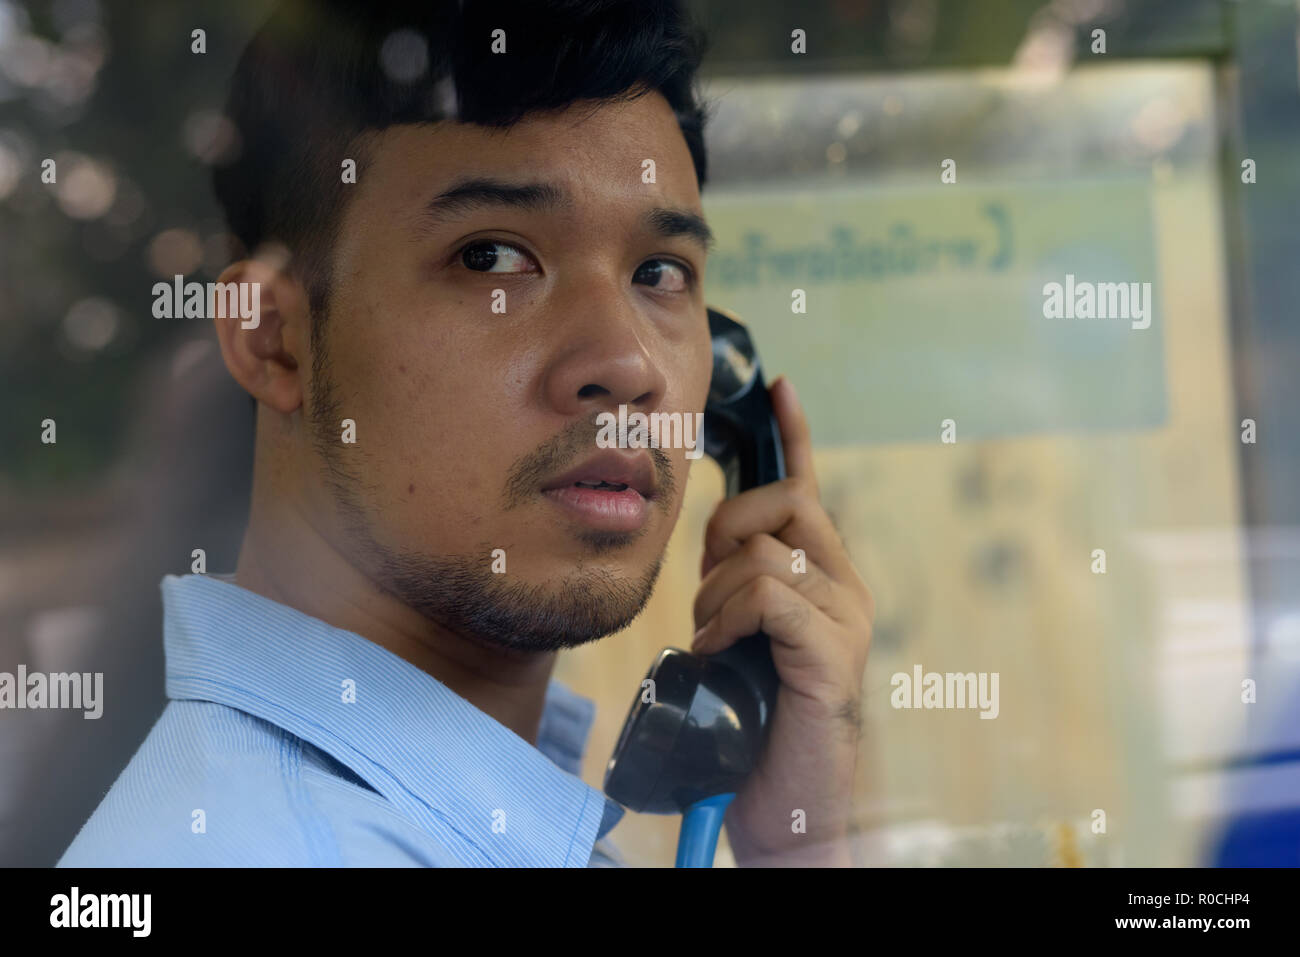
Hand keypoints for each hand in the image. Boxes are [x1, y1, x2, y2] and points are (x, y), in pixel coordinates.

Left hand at [691, 376, 872, 866]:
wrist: (785, 809)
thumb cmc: (754, 725)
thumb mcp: (742, 642)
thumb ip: (740, 591)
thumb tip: (714, 550)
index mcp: (824, 579)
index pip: (810, 489)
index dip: (794, 434)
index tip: (780, 386)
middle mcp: (846, 588)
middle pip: (783, 502)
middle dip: (727, 532)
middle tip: (709, 593)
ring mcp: (846, 619)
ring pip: (765, 551)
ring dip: (716, 594)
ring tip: (715, 641)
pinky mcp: (832, 653)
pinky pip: (768, 594)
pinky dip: (729, 618)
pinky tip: (721, 651)